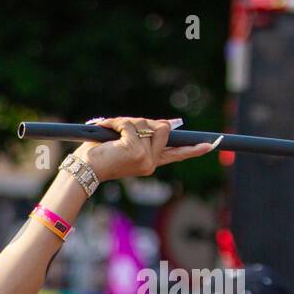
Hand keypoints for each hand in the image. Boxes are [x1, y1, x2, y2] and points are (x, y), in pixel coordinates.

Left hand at [74, 116, 216, 181]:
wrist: (82, 171)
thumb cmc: (99, 156)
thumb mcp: (125, 142)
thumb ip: (145, 133)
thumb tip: (169, 122)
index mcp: (149, 163)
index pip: (177, 155)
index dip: (194, 149)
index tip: (211, 144)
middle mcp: (150, 163)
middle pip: (164, 128)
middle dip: (142, 122)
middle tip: (119, 128)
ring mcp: (145, 158)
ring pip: (147, 124)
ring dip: (126, 121)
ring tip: (108, 132)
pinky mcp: (135, 151)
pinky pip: (131, 124)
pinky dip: (116, 122)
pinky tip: (105, 131)